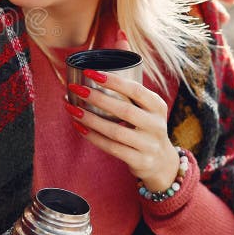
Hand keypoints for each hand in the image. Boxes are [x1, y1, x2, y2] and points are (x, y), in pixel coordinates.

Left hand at [66, 70, 178, 191]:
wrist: (161, 162)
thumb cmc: (144, 127)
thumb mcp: (145, 109)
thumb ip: (126, 95)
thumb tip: (85, 79)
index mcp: (158, 106)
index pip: (136, 90)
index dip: (113, 81)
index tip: (90, 72)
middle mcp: (156, 125)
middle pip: (125, 110)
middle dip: (97, 98)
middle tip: (76, 89)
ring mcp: (149, 145)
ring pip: (115, 131)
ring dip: (90, 119)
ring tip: (71, 108)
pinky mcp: (139, 161)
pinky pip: (111, 148)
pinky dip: (93, 137)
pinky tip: (79, 126)